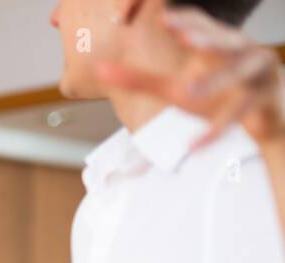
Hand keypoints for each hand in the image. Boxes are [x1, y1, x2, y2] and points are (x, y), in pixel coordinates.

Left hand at [96, 2, 282, 147]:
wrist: (263, 116)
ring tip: (190, 89)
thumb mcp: (172, 88)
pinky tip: (195, 144)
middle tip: (186, 38)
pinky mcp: (262, 103)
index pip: (200, 24)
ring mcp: (255, 75)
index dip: (183, 21)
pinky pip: (239, 115)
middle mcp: (240, 51)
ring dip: (215, 82)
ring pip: (237, 74)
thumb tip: (98, 69)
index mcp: (217, 42)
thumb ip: (138, 79)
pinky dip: (217, 129)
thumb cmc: (214, 94)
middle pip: (224, 41)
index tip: (162, 18)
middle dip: (206, 39)